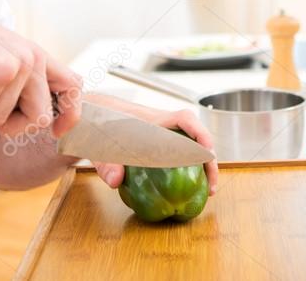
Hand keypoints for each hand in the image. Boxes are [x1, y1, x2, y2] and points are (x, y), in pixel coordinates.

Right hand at [0, 0, 81, 139]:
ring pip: (3, 118)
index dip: (70, 114)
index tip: (56, 131)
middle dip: (9, 125)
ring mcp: (19, 65)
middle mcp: (33, 58)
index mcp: (37, 56)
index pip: (72, 86)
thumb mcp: (0, 62)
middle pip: (39, 117)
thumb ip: (19, 85)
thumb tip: (33, 119)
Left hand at [93, 108, 219, 195]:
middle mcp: (162, 126)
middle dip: (209, 158)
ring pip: (193, 145)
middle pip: (196, 136)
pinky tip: (188, 188)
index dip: (201, 134)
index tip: (208, 152)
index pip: (184, 119)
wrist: (94, 115)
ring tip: (206, 189)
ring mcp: (163, 135)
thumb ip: (105, 162)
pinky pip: (182, 154)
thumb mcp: (98, 144)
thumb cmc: (98, 124)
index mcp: (151, 120)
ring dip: (203, 165)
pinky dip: (190, 168)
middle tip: (211, 184)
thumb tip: (116, 181)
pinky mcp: (160, 145)